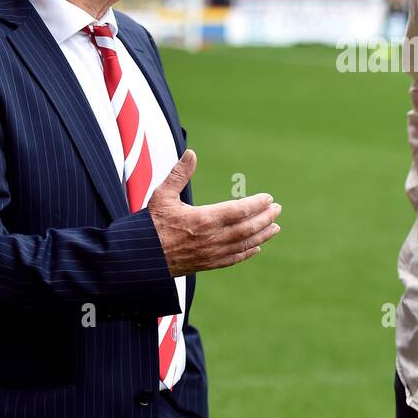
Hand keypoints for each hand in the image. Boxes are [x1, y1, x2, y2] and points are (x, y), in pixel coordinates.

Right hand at [146, 149, 281, 276]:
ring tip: (276, 227)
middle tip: (278, 209)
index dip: (256, 204)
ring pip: (244, 244)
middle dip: (265, 218)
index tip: (268, 198)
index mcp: (203, 219)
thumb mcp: (162, 195)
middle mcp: (211, 238)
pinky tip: (256, 248)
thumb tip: (191, 153)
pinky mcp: (206, 264)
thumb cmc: (150, 224)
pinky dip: (247, 253)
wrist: (139, 258)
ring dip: (262, 235)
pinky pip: (233, 259)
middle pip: (247, 228)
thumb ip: (179, 174)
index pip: (239, 210)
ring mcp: (211, 254)